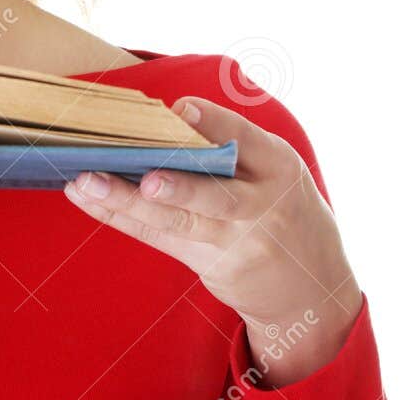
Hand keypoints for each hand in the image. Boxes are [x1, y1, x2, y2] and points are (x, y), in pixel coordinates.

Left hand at [63, 97, 363, 386]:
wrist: (312, 288)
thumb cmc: (282, 209)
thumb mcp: (276, 171)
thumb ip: (233, 146)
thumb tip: (170, 115)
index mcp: (280, 167)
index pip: (245, 140)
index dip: (213, 125)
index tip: (180, 111)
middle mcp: (261, 205)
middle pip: (213, 194)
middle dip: (178, 186)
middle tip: (145, 177)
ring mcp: (236, 241)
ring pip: (176, 221)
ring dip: (125, 201)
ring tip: (87, 182)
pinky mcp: (211, 265)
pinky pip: (158, 237)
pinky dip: (119, 217)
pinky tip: (88, 200)